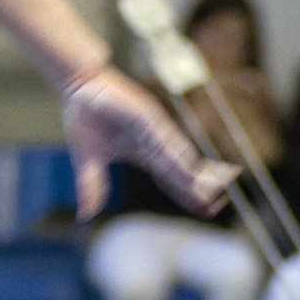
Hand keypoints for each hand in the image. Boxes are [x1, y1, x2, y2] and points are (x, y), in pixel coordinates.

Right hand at [60, 65, 238, 220]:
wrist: (78, 85)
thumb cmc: (85, 117)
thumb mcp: (87, 159)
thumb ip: (91, 185)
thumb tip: (85, 214)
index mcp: (144, 154)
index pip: (171, 179)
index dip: (187, 194)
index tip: (206, 209)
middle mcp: (154, 142)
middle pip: (181, 168)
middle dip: (200, 185)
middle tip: (221, 200)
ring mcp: (152, 128)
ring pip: (177, 153)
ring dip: (195, 171)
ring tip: (216, 185)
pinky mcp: (144, 114)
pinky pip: (162, 135)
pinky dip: (176, 151)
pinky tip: (189, 165)